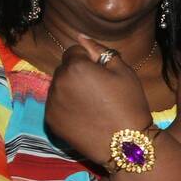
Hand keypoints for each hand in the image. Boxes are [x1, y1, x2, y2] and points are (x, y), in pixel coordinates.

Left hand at [44, 34, 153, 165]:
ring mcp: (52, 104)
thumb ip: (100, 50)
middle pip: (64, 69)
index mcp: (75, 67)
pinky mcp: (51, 122)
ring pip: (59, 87)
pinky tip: (85, 117)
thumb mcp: (124, 71)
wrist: (126, 144)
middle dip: (78, 74)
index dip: (91, 61)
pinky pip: (56, 106)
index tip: (105, 76)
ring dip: (71, 91)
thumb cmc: (130, 104)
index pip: (74, 51)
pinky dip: (67, 108)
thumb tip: (81, 36)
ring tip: (94, 106)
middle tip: (101, 92)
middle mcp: (58, 83)